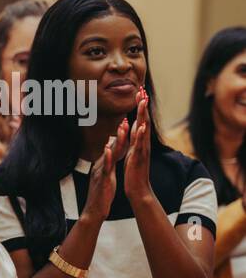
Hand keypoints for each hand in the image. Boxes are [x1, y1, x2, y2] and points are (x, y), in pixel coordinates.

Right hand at [82, 117, 127, 222]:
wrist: (94, 210)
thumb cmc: (102, 194)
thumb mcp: (106, 176)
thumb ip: (108, 164)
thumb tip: (111, 154)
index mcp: (104, 164)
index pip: (113, 148)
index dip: (120, 136)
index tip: (125, 123)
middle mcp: (101, 165)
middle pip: (111, 147)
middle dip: (118, 134)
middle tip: (123, 120)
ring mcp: (100, 171)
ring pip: (109, 154)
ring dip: (114, 141)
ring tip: (120, 129)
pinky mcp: (102, 179)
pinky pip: (105, 167)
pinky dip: (106, 157)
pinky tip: (108, 149)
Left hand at [123, 88, 153, 204]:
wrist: (138, 188)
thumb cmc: (134, 170)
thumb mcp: (132, 150)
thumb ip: (134, 138)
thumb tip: (134, 125)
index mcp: (140, 141)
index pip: (141, 119)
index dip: (140, 106)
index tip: (139, 91)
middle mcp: (144, 143)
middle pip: (144, 120)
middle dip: (143, 105)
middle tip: (142, 89)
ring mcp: (142, 149)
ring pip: (143, 129)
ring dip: (144, 115)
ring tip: (143, 102)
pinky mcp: (139, 158)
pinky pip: (140, 145)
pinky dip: (141, 135)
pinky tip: (141, 126)